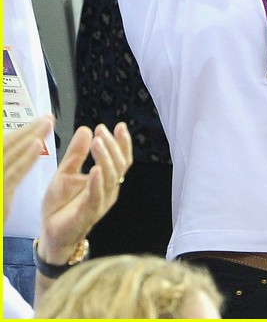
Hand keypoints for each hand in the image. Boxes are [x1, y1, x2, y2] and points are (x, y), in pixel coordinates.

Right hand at [3, 115, 52, 225]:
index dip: (19, 134)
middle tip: (46, 118)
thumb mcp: (0, 189)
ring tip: (46, 123)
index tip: (37, 123)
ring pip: (8, 154)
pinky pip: (11, 173)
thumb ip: (6, 171)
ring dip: (27, 136)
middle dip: (26, 131)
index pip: (3, 147)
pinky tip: (36, 145)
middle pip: (5, 147)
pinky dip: (23, 157)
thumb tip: (21, 153)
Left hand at [39, 122, 132, 264]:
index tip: (117, 126)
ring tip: (97, 142)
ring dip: (106, 158)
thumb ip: (76, 153)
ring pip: (111, 177)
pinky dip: (97, 182)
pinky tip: (95, 169)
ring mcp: (100, 202)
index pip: (121, 159)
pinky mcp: (89, 213)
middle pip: (120, 165)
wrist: (50, 233)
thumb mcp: (65, 173)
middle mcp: (108, 190)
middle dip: (113, 146)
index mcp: (105, 180)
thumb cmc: (60, 205)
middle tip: (102, 132)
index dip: (122, 143)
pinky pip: (96, 196)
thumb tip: (86, 129)